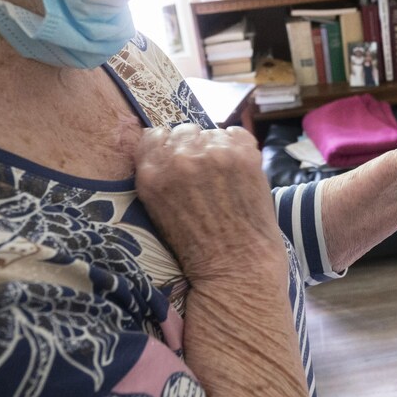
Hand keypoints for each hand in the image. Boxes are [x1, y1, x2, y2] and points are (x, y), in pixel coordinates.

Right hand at [134, 123, 285, 289]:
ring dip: (216, 148)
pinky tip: (239, 170)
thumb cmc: (197, 247)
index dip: (167, 147)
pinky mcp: (244, 155)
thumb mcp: (159, 210)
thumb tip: (168, 146)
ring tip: (224, 176)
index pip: (153, 136)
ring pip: (211, 132)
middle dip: (192, 147)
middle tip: (205, 172)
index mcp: (152, 174)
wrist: (236, 265)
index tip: (177, 159)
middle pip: (184, 130)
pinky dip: (238, 146)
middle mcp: (179, 158)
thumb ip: (159, 175)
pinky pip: (236, 133)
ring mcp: (214, 154)